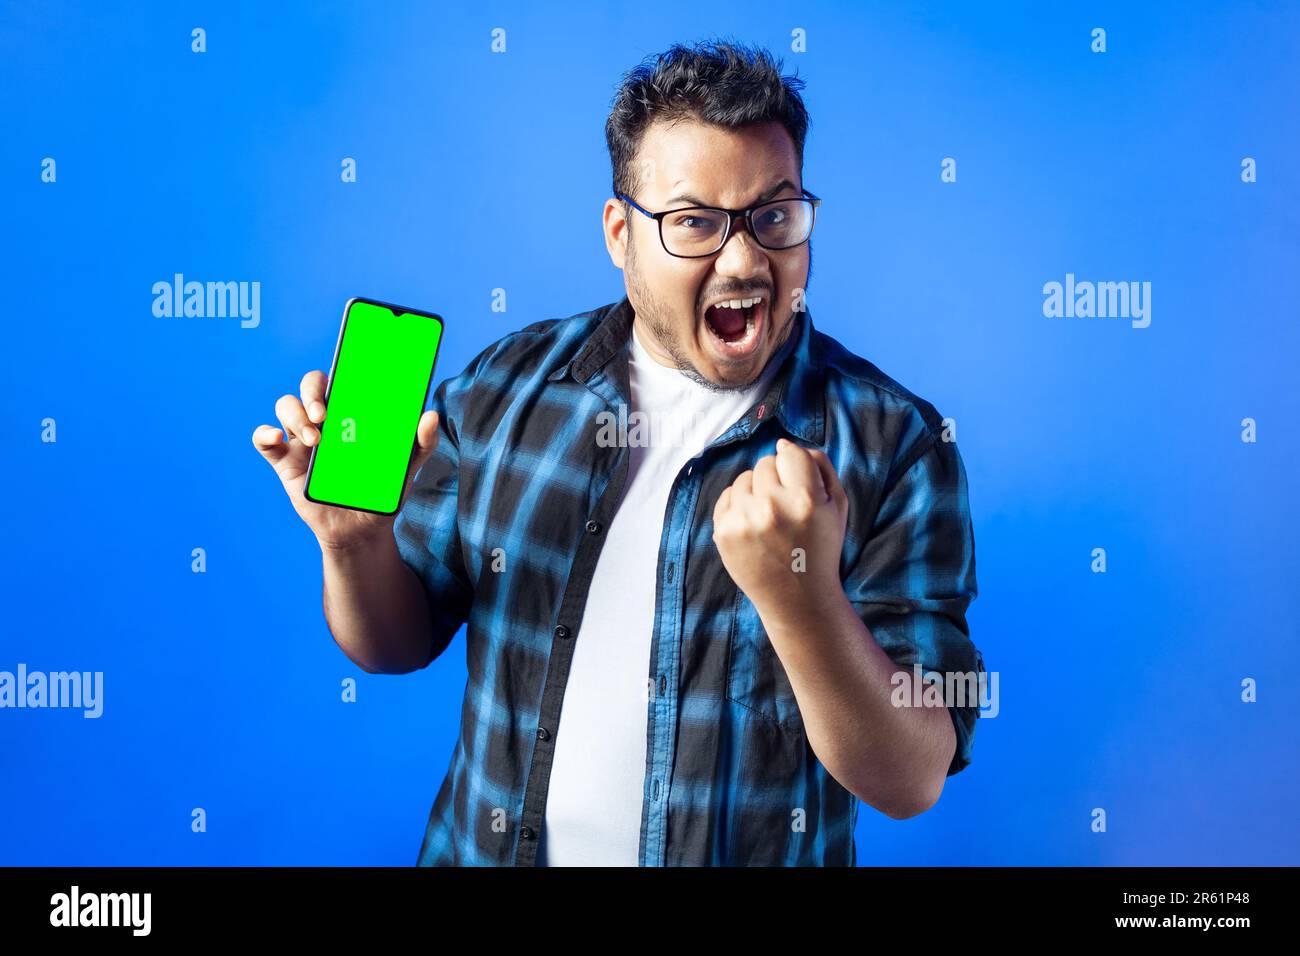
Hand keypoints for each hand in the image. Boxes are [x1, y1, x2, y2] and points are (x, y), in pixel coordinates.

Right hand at [252, 369, 439, 551]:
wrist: (363, 530)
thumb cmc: (383, 490)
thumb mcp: (407, 467)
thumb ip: (421, 442)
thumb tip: (429, 416)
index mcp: (351, 413)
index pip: (339, 379)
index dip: (336, 373)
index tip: (344, 382)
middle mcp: (324, 420)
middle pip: (309, 387)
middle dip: (311, 393)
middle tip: (324, 415)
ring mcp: (301, 440)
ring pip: (285, 406)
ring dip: (295, 416)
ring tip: (315, 441)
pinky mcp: (285, 462)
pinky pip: (263, 440)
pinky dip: (263, 434)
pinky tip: (275, 438)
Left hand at [712, 438, 848, 616]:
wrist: (798, 598)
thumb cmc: (820, 548)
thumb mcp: (838, 507)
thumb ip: (820, 467)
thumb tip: (785, 444)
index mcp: (805, 499)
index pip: (790, 452)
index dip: (794, 463)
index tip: (795, 478)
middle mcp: (772, 507)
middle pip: (765, 463)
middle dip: (776, 479)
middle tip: (785, 505)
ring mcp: (744, 520)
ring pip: (744, 478)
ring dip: (756, 490)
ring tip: (769, 517)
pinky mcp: (724, 532)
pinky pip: (727, 496)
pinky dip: (739, 505)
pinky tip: (754, 524)